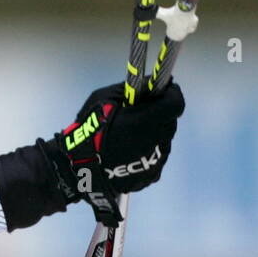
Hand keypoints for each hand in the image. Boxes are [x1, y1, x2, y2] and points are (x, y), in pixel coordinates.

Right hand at [39, 81, 184, 224]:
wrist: (81, 171)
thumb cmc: (90, 129)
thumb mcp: (104, 97)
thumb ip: (133, 88)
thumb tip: (155, 82)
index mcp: (145, 121)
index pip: (176, 103)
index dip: (171, 94)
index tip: (161, 91)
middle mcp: (156, 141)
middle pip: (170, 121)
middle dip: (159, 113)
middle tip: (139, 113)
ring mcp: (156, 161)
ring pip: (165, 138)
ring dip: (154, 132)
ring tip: (130, 135)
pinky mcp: (153, 174)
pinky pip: (157, 155)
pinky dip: (149, 149)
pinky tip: (129, 152)